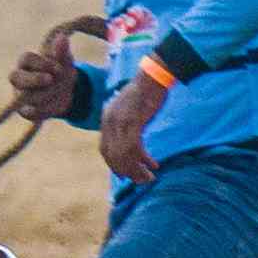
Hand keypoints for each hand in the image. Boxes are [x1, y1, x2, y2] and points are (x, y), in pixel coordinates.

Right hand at [9, 43, 83, 122]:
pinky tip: (49, 106)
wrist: (65, 92)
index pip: (27, 59)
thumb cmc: (61, 71)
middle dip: (34, 79)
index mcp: (26, 62)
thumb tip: (62, 37)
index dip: (42, 63)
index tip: (59, 68)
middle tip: (51, 79)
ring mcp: (19, 95)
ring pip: (27, 96)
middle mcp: (18, 78)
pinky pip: (30, 112)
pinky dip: (40, 110)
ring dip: (48, 94)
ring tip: (62, 90)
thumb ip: (62, 51)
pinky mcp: (25, 110)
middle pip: (15, 77)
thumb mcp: (64, 60)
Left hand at [98, 68, 167, 184]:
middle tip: (140, 180)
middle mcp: (110, 122)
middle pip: (112, 155)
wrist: (153, 76)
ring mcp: (120, 122)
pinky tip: (153, 165)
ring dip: (136, 170)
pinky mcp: (133, 121)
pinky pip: (135, 148)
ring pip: (124, 155)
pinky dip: (143, 160)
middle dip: (126, 171)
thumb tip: (130, 141)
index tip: (124, 174)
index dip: (113, 164)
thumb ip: (125, 124)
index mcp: (107, 119)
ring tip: (149, 178)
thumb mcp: (129, 109)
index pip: (104, 149)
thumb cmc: (145, 92)